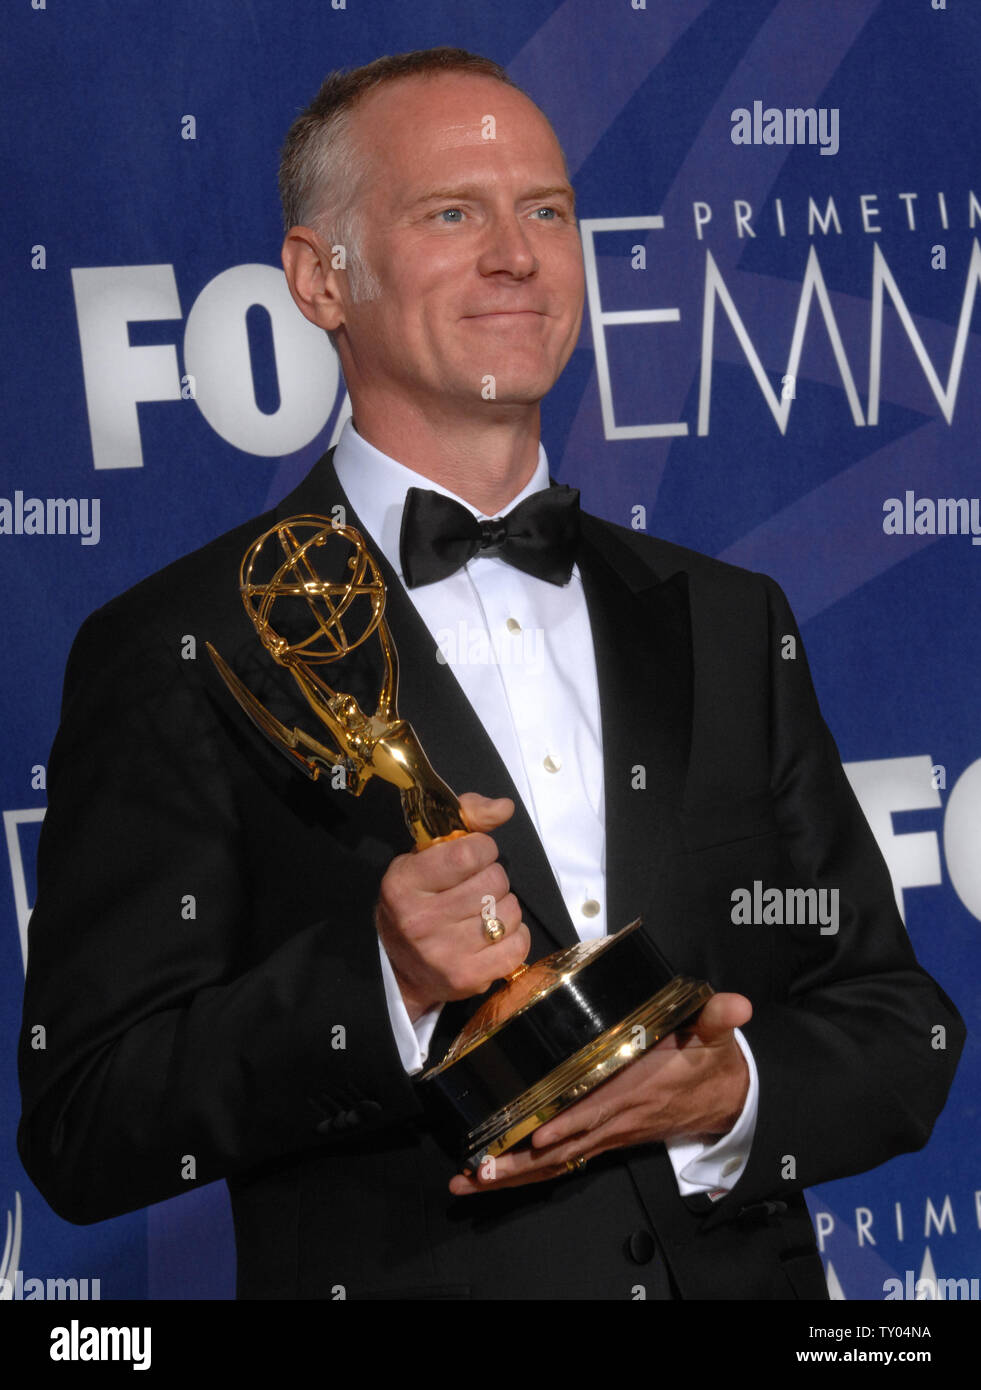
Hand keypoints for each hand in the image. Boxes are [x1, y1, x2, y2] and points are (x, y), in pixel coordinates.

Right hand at [375, 792, 531, 1021]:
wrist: (399, 967)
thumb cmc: (419, 899)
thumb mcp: (426, 854)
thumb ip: (466, 820)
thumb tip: (505, 808)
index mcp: (404, 883)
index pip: (470, 853)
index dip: (484, 849)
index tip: (475, 857)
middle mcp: (419, 920)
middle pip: (494, 882)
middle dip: (494, 880)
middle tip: (477, 889)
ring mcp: (443, 953)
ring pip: (509, 912)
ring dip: (504, 908)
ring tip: (483, 913)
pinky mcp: (466, 979)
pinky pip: (517, 946)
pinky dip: (514, 937)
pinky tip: (494, 936)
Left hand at [448, 991, 751, 1193]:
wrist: (725, 1097)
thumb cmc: (710, 1059)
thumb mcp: (716, 1032)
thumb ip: (716, 1015)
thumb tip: (734, 1005)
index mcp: (639, 1088)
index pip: (599, 1109)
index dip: (570, 1122)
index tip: (538, 1131)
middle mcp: (618, 1117)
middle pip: (565, 1146)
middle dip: (521, 1159)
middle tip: (479, 1170)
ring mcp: (608, 1133)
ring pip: (557, 1161)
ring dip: (514, 1172)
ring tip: (470, 1180)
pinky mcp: (603, 1138)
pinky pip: (562, 1162)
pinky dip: (527, 1171)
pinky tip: (494, 1177)